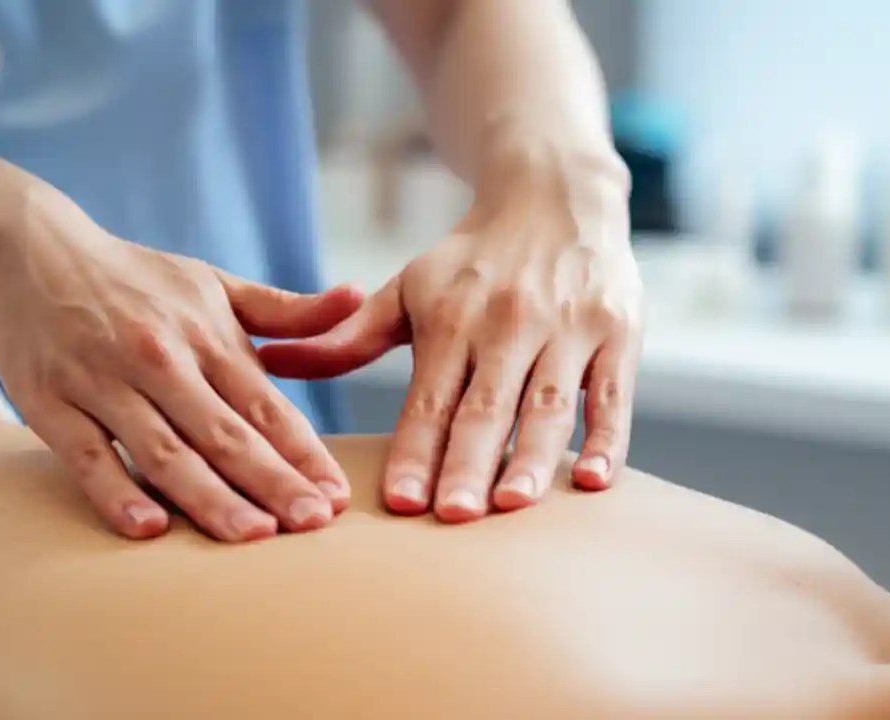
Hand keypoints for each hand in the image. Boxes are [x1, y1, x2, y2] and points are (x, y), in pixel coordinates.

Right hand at [0, 184, 363, 540]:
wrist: (29, 251)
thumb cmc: (138, 280)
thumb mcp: (214, 284)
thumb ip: (286, 309)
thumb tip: (357, 297)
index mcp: (206, 336)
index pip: (266, 405)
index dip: (303, 452)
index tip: (336, 495)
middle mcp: (160, 359)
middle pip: (225, 434)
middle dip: (273, 482)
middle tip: (312, 525)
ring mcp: (102, 383)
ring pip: (164, 451)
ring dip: (209, 496)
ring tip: (252, 535)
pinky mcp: (48, 404)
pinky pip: (88, 456)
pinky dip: (117, 492)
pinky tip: (150, 528)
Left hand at [260, 148, 641, 521]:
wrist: (557, 197)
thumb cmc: (473, 261)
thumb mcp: (409, 288)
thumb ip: (346, 336)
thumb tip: (270, 361)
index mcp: (453, 317)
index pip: (430, 397)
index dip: (415, 450)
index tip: (401, 501)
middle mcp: (510, 322)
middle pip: (487, 406)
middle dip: (467, 463)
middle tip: (451, 517)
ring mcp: (569, 329)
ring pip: (550, 404)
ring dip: (533, 457)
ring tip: (513, 506)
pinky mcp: (620, 334)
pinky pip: (614, 395)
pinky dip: (609, 439)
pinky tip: (592, 481)